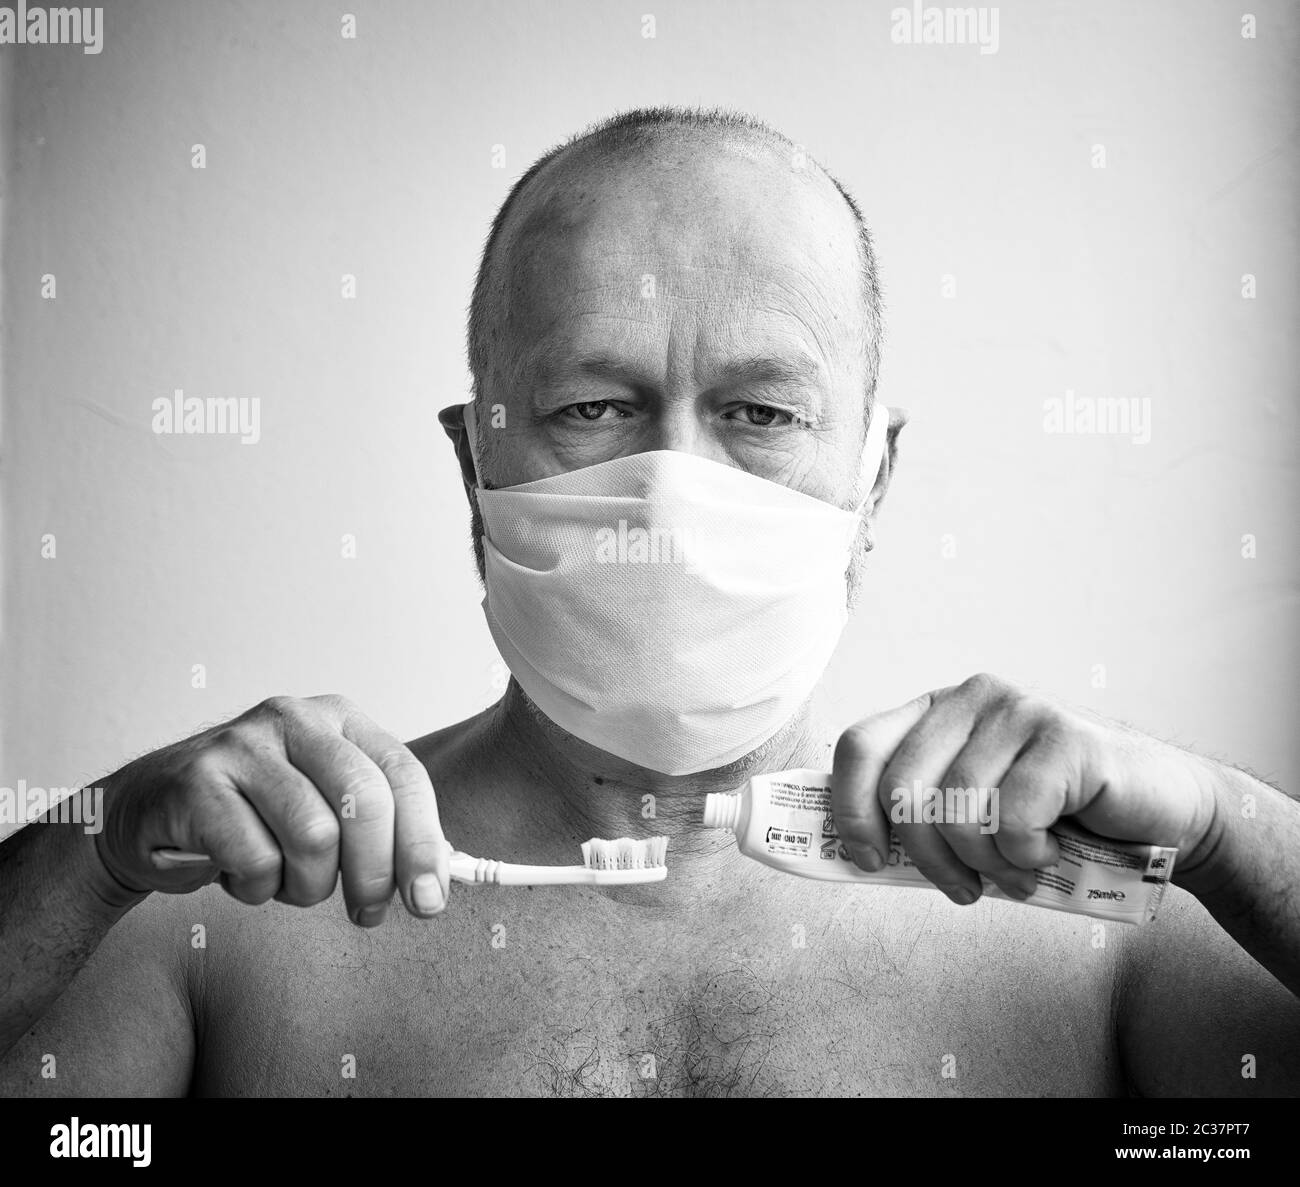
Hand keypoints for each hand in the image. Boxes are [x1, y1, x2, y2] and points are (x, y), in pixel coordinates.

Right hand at [91, 695, 449, 926]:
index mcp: (341, 720)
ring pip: (313, 835)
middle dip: (375, 873)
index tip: (431, 901)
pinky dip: (256, 887)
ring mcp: (244, 743)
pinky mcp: (198, 780)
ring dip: (306, 884)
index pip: (404, 775)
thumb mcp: (325, 807)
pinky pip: (255, 857)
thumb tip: (441, 875)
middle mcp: (297, 719)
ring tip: (284, 881)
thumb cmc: (252, 815)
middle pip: (365, 801)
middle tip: (366, 913)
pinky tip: (238, 873)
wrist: (147, 811)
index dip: (424, 842)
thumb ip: (381, 830)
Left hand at [831, 673, 1216, 904]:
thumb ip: (921, 818)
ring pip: (956, 809)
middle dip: (926, 858)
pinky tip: (1050, 852)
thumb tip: (857, 852)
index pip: (860, 746)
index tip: (868, 859)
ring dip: (985, 865)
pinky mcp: (1064, 737)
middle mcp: (970, 699)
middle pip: (902, 788)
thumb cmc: (1057, 819)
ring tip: (1016, 874)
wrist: (1162, 811)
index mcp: (935, 711)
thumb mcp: (973, 813)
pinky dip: (1025, 856)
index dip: (850, 808)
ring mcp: (1018, 711)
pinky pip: (1012, 816)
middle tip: (963, 889)